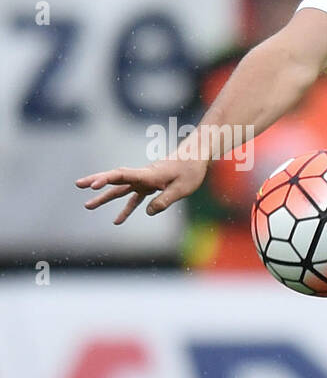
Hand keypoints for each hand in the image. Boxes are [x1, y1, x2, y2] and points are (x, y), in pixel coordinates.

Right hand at [76, 156, 208, 223]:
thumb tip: (147, 212)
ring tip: (87, 205)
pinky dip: (126, 208)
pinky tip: (117, 220)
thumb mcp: (182, 188)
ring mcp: (145, 181)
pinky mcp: (150, 186)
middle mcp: (142, 176)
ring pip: (121, 189)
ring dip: (104, 197)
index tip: (93, 185)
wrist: (196, 157)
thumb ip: (164, 200)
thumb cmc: (191, 170)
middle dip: (96, 181)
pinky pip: (134, 198)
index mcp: (148, 174)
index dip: (106, 179)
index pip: (123, 175)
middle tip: (78, 185)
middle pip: (115, 178)